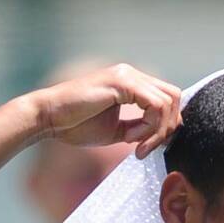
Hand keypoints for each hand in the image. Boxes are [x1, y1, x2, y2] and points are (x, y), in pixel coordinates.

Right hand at [31, 63, 182, 159]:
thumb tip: (160, 135)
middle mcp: (131, 74)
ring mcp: (127, 75)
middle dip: (167, 128)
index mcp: (131, 83)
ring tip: (136, 145)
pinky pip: (154, 106)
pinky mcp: (122, 82)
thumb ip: (139, 128)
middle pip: (173, 97)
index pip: (166, 98)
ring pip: (167, 102)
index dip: (166, 124)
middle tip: (147, 148)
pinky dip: (149, 127)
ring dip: (157, 131)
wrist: (50, 119)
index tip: (149, 146)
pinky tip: (131, 138)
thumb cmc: (75, 125)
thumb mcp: (117, 130)